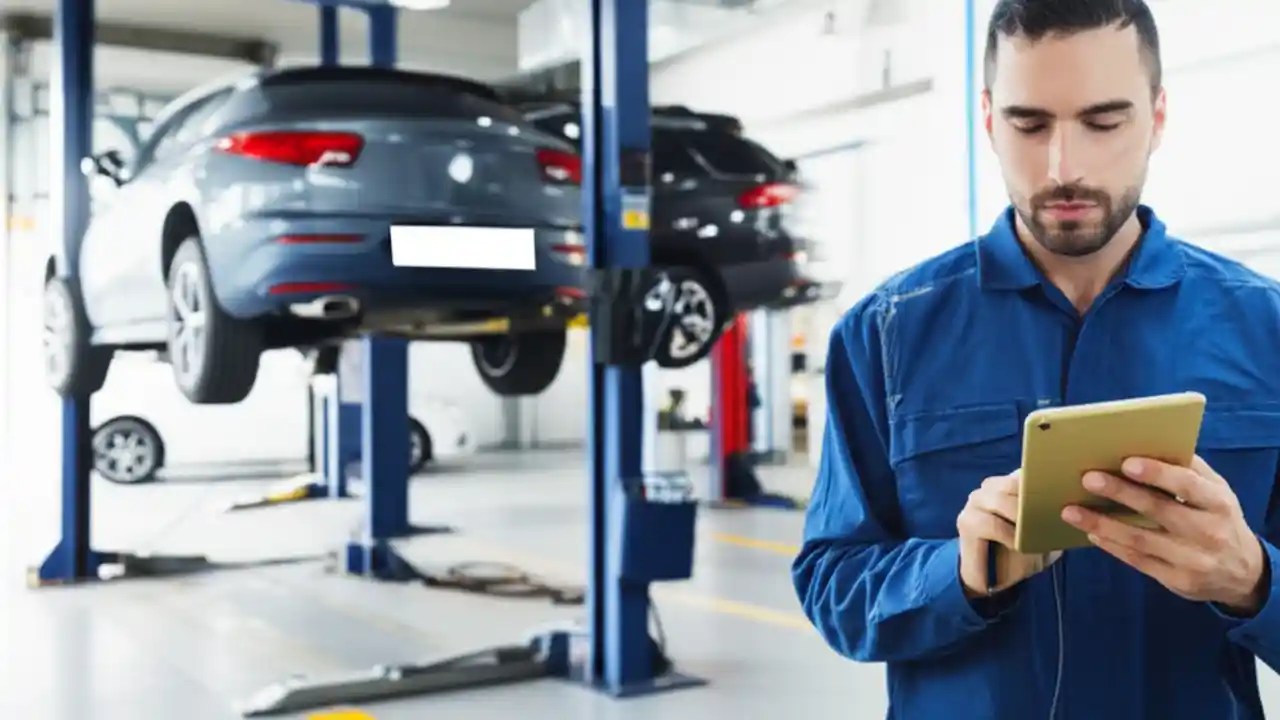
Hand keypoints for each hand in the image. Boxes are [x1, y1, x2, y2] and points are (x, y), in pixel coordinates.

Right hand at [957, 470, 1062, 597]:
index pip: (1029, 472)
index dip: (1047, 478)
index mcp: (1010, 485)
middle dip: (1036, 498)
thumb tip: (1077, 506)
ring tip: (1039, 531)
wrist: (992, 580)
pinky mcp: (966, 522)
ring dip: (1023, 516)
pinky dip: (1010, 536)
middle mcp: (990, 487)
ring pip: (1002, 500)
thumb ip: (1052, 517)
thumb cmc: (1021, 555)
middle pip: (1014, 482)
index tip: (1067, 486)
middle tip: (1057, 512)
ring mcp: (975, 503)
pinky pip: (993, 524)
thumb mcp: (1043, 535)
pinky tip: (1021, 547)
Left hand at [1061, 455, 1268, 614]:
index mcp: (1219, 503)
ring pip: (1141, 540)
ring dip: (1102, 524)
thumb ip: (1189, 470)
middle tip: (1087, 478)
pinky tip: (1091, 533)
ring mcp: (1193, 560)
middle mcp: (1208, 532)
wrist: (1244, 573)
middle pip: (1159, 510)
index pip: (1188, 485)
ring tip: (1071, 511)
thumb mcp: (1217, 492)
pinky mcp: (1178, 581)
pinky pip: (1138, 561)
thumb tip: (1149, 444)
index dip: (1158, 474)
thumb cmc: (1219, 518)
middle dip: (1120, 493)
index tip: (1126, 462)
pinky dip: (1112, 546)